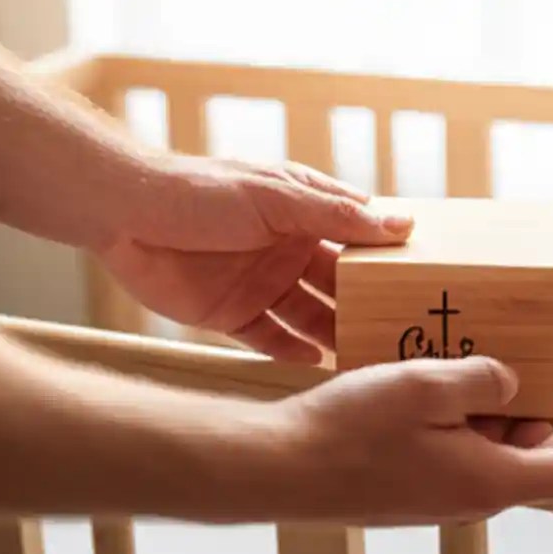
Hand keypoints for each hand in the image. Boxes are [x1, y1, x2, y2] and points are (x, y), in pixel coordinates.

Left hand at [97, 155, 412, 362]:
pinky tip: (317, 361)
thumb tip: (403, 226)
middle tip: (402, 331)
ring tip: (367, 354)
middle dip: (367, 304)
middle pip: (338, 283)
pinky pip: (270, 338)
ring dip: (335, 331)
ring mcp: (260, 282)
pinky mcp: (231, 313)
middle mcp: (286, 248)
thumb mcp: (278, 198)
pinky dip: (293, 351)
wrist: (126, 216)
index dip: (387, 257)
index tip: (426, 281)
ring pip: (310, 315)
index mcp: (303, 212)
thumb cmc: (203, 192)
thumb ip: (337, 216)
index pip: (357, 237)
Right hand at [269, 357, 552, 525]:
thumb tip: (509, 383)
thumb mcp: (428, 386)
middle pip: (542, 464)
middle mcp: (471, 498)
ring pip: (501, 458)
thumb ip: (483, 380)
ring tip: (527, 382)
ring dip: (522, 422)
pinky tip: (465, 394)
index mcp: (489, 480)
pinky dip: (481, 426)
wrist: (282, 468)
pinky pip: (466, 457)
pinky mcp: (412, 488)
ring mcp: (439, 496)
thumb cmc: (350, 431)